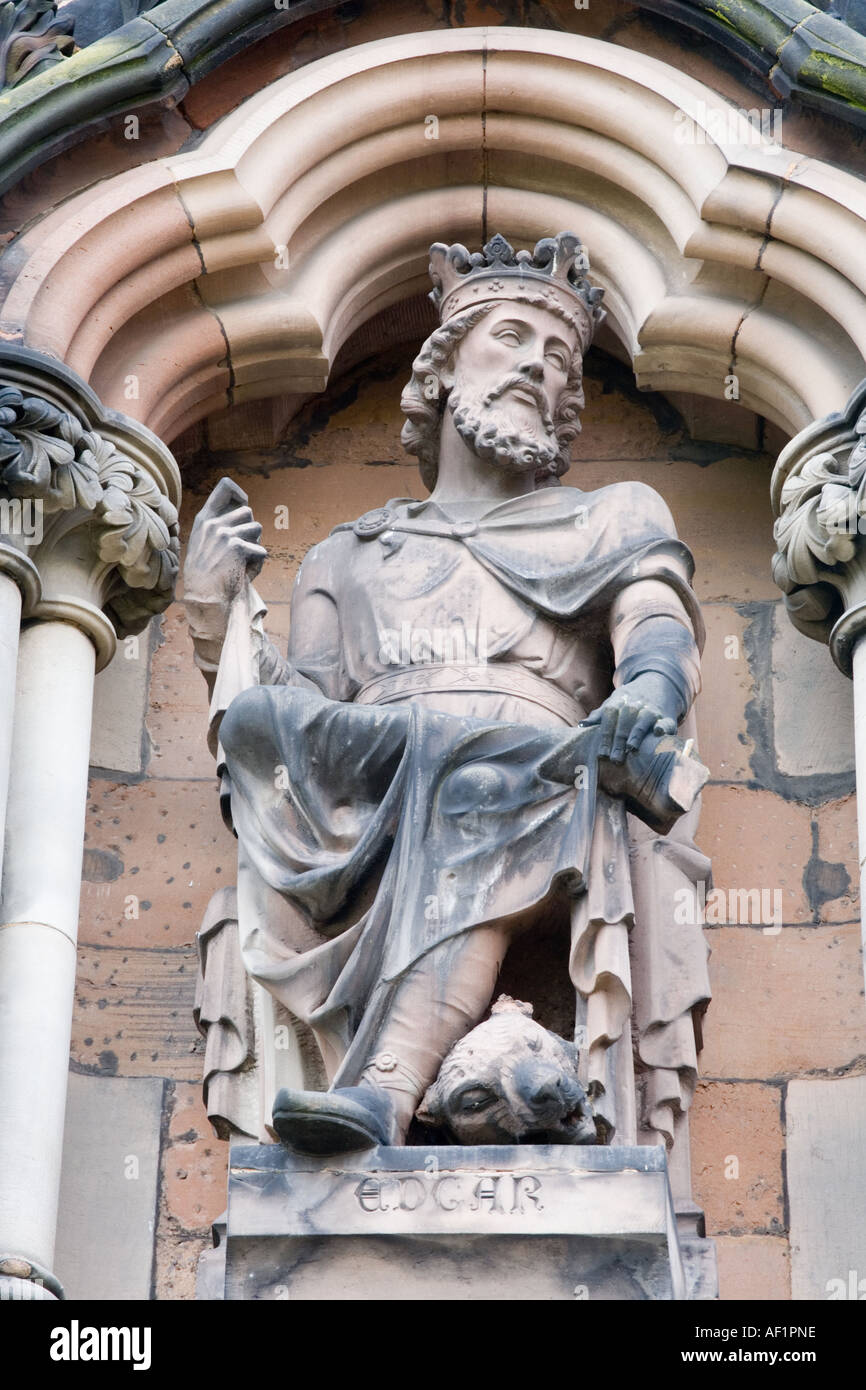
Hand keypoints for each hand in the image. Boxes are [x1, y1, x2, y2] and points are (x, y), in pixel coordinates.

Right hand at [183, 477, 266, 612]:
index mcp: (204, 520)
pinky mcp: (238, 547)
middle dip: (250, 529)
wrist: (204, 598)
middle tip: (242, 548)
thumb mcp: (203, 544)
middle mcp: (213, 523)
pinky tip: (243, 573)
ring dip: (255, 545)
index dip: (239, 492)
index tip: (243, 501)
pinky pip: (261, 551)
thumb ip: (217, 526)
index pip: (224, 488)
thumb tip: (246, 509)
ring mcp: (225, 534)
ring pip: (256, 528)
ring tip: (242, 561)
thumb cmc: (206, 575)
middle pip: (247, 511)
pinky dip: (257, 564)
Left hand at [580, 674, 677, 763]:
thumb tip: (582, 725)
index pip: (609, 716)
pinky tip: (658, 733)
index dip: (605, 735)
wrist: (655, 684)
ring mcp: (651, 709)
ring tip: (631, 748)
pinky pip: (666, 722)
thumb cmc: (628, 700)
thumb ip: (599, 715)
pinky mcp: (666, 717)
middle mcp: (635, 704)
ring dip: (637, 734)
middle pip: (625, 721)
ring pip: (643, 720)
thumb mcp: (613, 703)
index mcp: (619, 701)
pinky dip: (663, 726)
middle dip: (619, 740)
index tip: (601, 753)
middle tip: (614, 759)